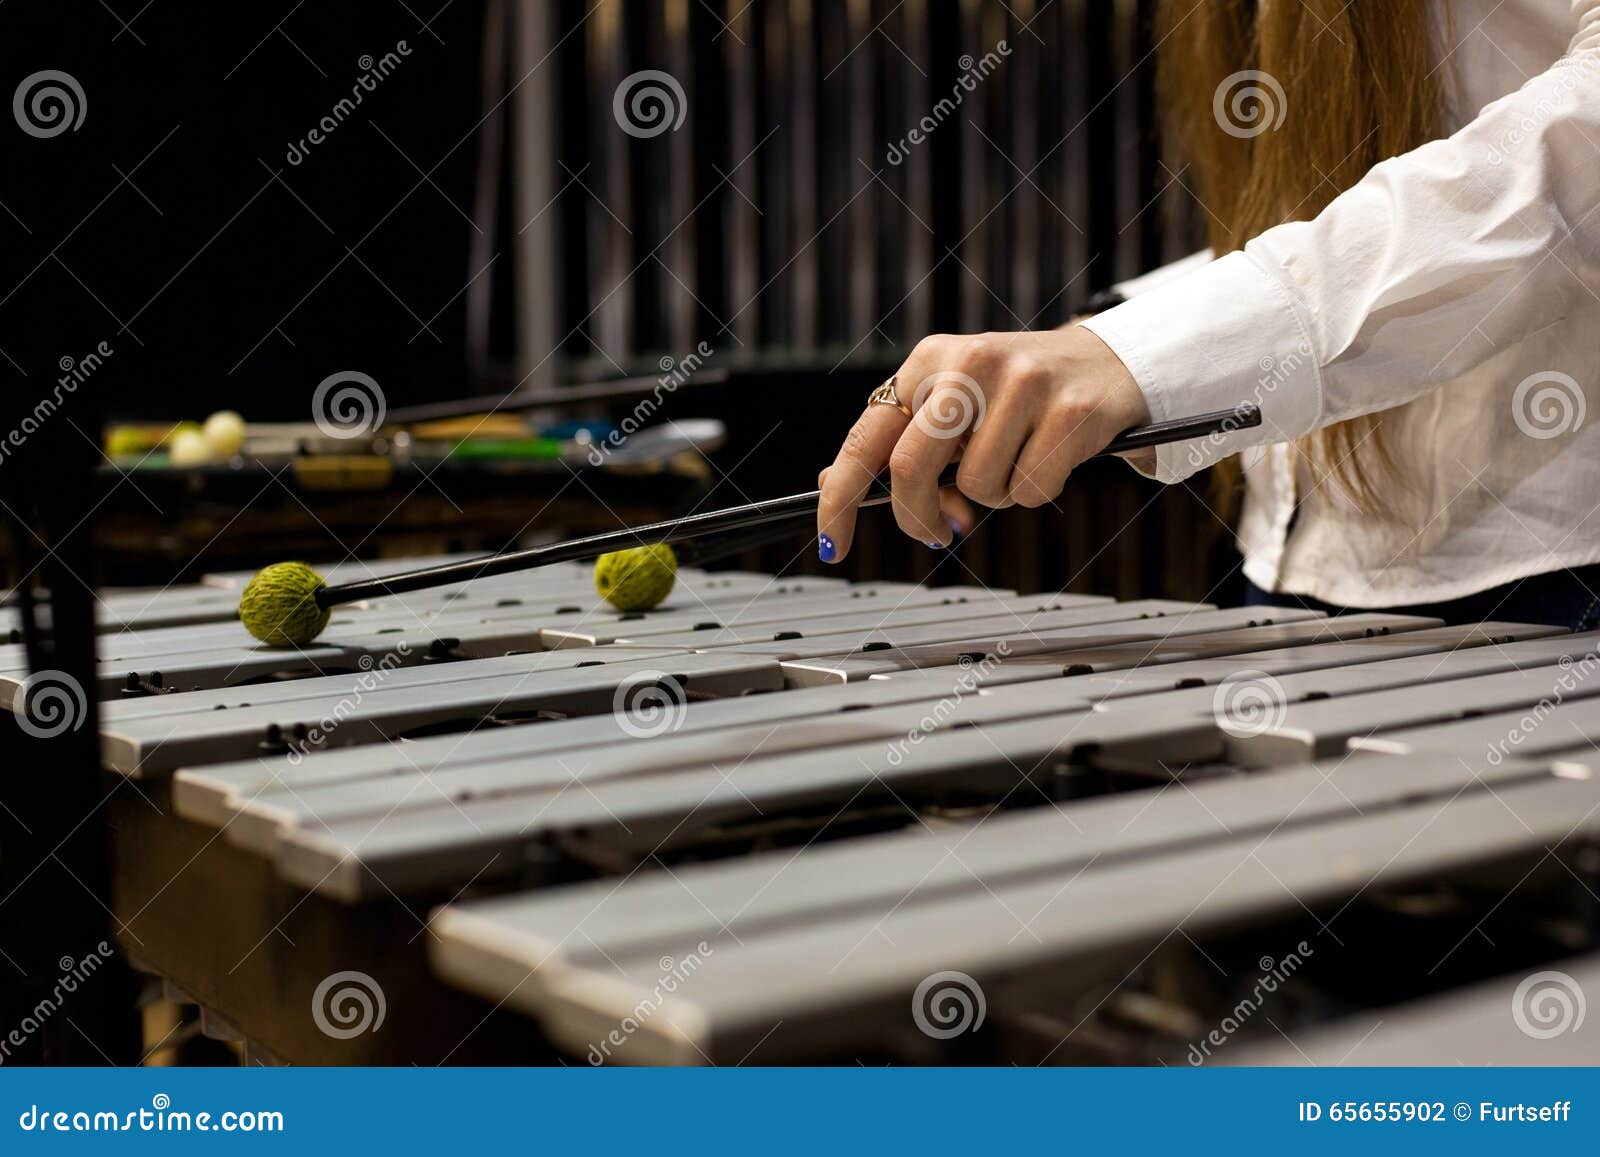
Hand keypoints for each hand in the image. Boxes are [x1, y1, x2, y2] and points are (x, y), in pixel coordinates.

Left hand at [816, 327, 1147, 560]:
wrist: (1105, 364)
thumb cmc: (1016, 396)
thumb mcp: (952, 404)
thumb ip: (899, 442)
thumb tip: (834, 484)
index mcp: (929, 360)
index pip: (866, 438)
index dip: (841, 498)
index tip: (832, 543)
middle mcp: (970, 363)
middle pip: (910, 468)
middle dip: (917, 516)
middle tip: (938, 530)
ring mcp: (1023, 383)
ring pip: (977, 488)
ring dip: (993, 498)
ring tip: (1014, 463)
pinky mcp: (1070, 410)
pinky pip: (1028, 491)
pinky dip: (1034, 492)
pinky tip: (1049, 459)